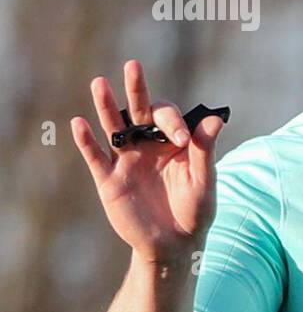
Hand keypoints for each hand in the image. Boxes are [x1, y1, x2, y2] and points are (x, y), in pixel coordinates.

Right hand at [71, 59, 225, 261]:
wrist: (174, 245)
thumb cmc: (195, 212)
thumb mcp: (204, 182)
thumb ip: (205, 150)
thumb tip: (215, 119)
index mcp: (173, 143)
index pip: (168, 118)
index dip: (173, 122)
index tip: (180, 140)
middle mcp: (148, 146)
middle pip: (139, 112)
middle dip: (137, 90)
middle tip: (134, 66)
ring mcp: (127, 161)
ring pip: (113, 128)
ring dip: (106, 107)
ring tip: (99, 83)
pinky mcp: (109, 180)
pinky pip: (95, 157)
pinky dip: (87, 142)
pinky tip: (78, 123)